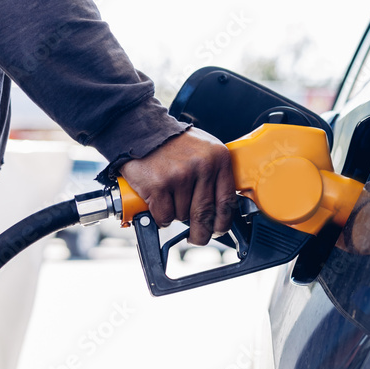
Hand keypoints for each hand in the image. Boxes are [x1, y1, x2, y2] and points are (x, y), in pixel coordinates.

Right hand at [119, 128, 235, 245]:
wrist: (142, 131)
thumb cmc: (174, 143)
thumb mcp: (205, 151)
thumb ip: (215, 174)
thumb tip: (222, 208)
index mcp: (219, 159)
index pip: (227, 201)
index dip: (223, 222)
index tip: (218, 230)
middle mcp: (203, 167)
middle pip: (206, 214)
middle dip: (201, 233)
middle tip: (197, 238)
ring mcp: (181, 176)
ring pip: (183, 216)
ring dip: (176, 216)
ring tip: (170, 200)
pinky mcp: (159, 185)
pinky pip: (165, 216)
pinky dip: (161, 217)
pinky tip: (158, 204)